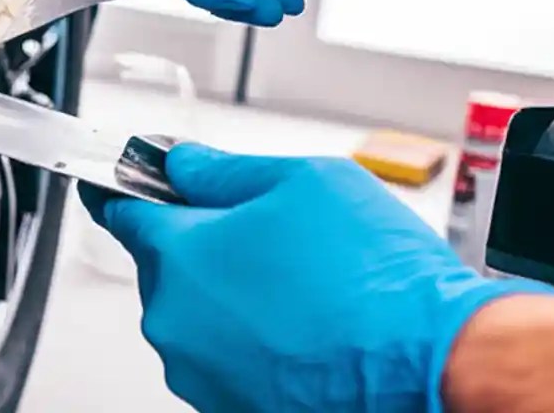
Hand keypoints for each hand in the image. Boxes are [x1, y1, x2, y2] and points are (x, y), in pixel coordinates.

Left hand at [83, 143, 553, 411]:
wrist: (435, 369)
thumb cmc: (379, 284)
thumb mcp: (304, 184)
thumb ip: (225, 171)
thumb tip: (183, 165)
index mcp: (180, 256)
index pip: (122, 213)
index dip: (125, 190)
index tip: (118, 185)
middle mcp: (176, 322)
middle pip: (167, 268)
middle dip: (204, 248)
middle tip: (271, 241)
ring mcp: (201, 375)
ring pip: (198, 318)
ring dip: (232, 299)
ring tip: (306, 293)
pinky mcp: (230, 409)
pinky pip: (226, 361)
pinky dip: (254, 343)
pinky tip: (307, 330)